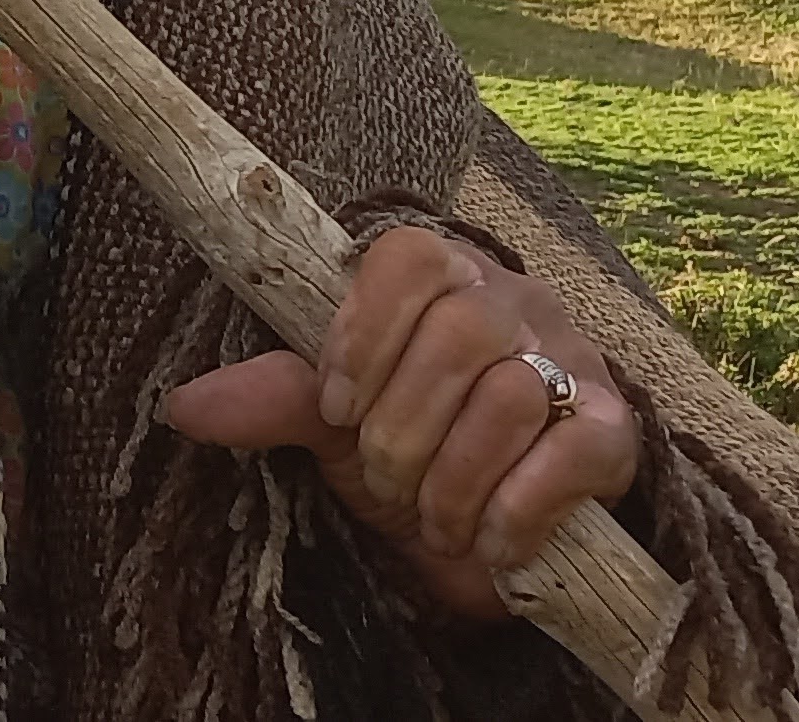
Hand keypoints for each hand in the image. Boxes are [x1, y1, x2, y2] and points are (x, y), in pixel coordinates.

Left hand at [162, 226, 640, 620]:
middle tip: (384, 482)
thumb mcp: (336, 428)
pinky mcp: (616, 434)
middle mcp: (515, 306)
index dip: (365, 333)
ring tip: (433, 519)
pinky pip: (572, 451)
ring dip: (452, 479)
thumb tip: (182, 404)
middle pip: (460, 331)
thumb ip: (275, 400)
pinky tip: (490, 540)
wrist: (492, 542)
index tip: (334, 408)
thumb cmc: (410, 457)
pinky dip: (516, 508)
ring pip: (510, 395)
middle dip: (402, 430)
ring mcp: (574, 363)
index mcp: (444, 281)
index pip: (410, 257)